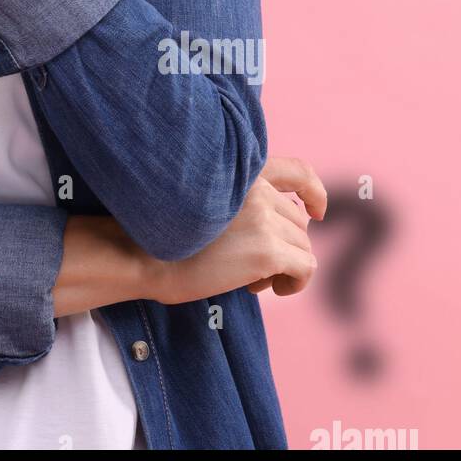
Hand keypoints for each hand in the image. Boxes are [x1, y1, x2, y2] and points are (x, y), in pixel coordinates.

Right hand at [148, 156, 325, 305]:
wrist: (145, 257)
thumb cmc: (170, 237)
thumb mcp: (208, 203)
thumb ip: (244, 202)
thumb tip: (290, 224)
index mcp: (240, 173)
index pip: (296, 171)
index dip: (313, 191)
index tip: (315, 211)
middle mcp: (255, 188)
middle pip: (296, 221)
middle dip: (281, 246)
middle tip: (251, 267)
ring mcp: (263, 217)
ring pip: (302, 246)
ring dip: (283, 266)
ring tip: (251, 279)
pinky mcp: (267, 249)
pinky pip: (305, 268)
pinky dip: (295, 283)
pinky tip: (270, 289)